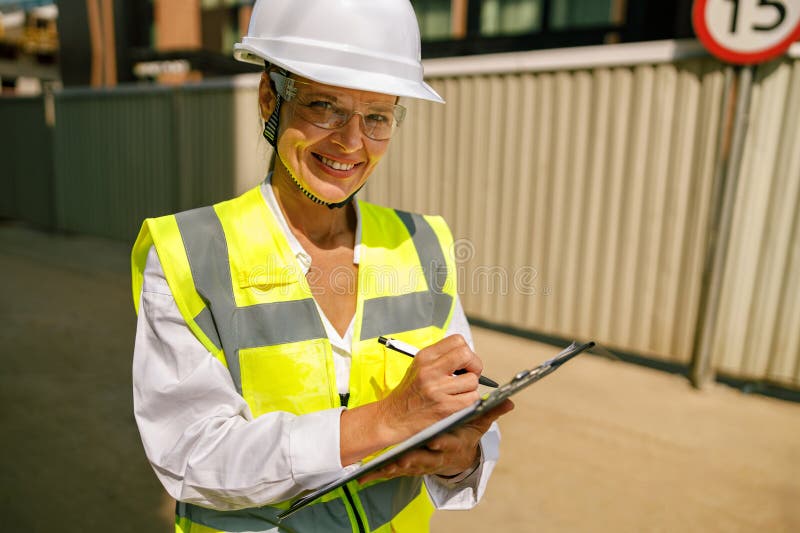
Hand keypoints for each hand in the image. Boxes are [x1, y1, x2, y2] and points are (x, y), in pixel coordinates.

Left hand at [358, 399, 513, 483]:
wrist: (452, 457)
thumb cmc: (463, 435)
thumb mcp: (477, 427)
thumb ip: (489, 413)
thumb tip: (509, 402)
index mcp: (450, 445)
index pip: (446, 444)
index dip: (441, 443)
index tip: (435, 439)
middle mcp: (435, 457)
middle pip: (423, 460)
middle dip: (412, 460)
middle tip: (400, 458)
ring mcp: (420, 464)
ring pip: (405, 469)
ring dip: (391, 471)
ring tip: (377, 468)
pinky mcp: (406, 468)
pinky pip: (391, 472)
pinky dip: (378, 475)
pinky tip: (363, 476)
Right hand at [377, 335, 483, 442]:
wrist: (394, 418)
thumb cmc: (409, 393)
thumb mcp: (419, 367)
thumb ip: (441, 358)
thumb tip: (468, 356)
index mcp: (425, 357)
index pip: (457, 341)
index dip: (467, 351)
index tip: (464, 362)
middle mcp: (430, 370)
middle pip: (466, 355)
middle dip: (474, 366)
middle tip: (468, 375)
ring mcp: (437, 389)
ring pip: (472, 381)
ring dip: (470, 388)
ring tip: (457, 392)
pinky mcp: (444, 407)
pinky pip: (471, 399)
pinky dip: (468, 401)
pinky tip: (456, 402)